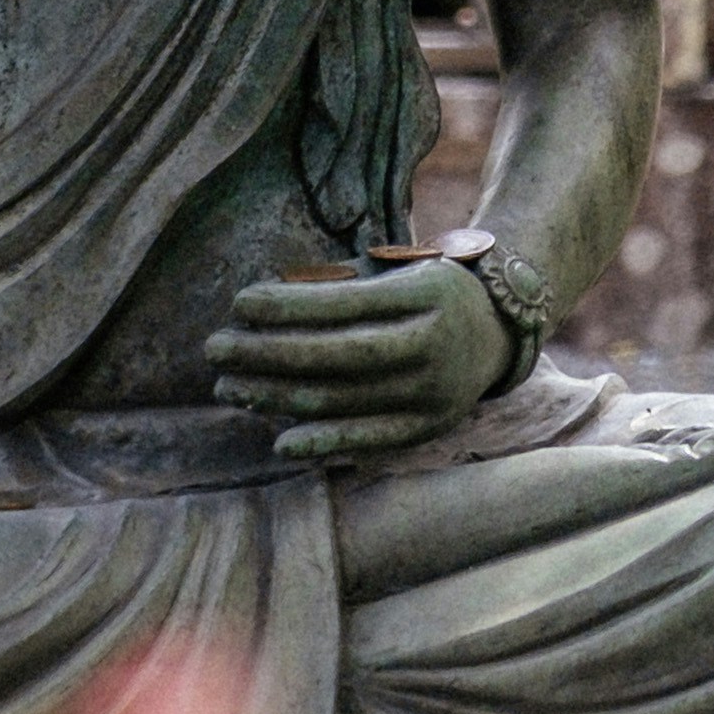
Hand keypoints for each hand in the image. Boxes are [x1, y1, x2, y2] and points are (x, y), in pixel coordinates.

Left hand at [210, 253, 509, 468]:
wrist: (499, 331)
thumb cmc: (428, 291)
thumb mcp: (396, 271)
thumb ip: (339, 286)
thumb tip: (261, 306)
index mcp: (425, 295)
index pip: (342, 305)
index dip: (287, 306)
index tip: (239, 303)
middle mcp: (432, 345)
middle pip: (334, 356)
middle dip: (266, 353)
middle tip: (215, 347)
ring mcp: (432, 392)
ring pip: (341, 400)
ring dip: (275, 396)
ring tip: (229, 387)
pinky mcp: (428, 427)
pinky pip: (368, 440)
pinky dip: (321, 442)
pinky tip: (278, 440)